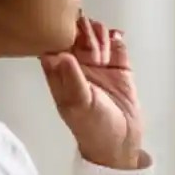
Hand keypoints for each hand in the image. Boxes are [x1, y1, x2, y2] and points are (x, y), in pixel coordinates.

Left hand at [40, 14, 144, 170]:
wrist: (121, 143)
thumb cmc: (93, 128)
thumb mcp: (79, 105)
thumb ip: (71, 79)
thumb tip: (62, 53)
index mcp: (59, 72)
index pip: (52, 42)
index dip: (59, 32)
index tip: (70, 37)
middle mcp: (77, 64)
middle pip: (74, 32)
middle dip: (83, 32)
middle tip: (93, 51)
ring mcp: (99, 63)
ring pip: (95, 34)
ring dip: (101, 35)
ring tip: (105, 54)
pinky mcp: (119, 66)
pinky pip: (116, 43)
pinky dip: (116, 38)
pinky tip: (117, 42)